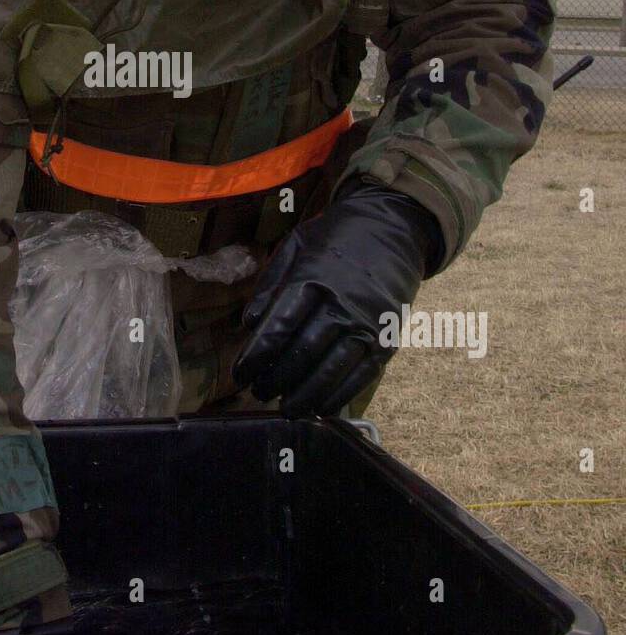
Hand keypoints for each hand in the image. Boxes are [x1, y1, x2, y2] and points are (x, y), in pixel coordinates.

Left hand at [233, 181, 443, 416]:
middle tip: (259, 393)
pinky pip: (361, 375)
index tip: (240, 374)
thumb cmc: (338, 235)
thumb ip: (271, 284)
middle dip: (276, 379)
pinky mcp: (387, 338)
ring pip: (332, 371)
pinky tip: (321, 406)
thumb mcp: (297, 245)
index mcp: (313, 279)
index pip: (279, 327)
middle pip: (303, 353)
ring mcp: (367, 324)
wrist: (394, 226)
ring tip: (286, 408)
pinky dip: (339, 395)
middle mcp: (341, 304)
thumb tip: (249, 325)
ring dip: (305, 395)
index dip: (256, 356)